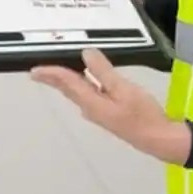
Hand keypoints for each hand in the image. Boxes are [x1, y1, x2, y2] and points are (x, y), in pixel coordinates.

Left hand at [31, 48, 190, 164]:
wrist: (157, 139)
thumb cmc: (142, 114)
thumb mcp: (124, 89)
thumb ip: (104, 72)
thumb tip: (86, 54)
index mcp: (91, 102)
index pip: (67, 83)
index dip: (51, 73)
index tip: (34, 70)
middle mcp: (89, 108)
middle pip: (68, 89)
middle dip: (53, 79)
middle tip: (38, 71)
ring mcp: (98, 112)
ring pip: (76, 92)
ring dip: (65, 81)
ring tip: (55, 71)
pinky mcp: (106, 113)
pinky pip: (87, 94)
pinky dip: (80, 84)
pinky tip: (84, 78)